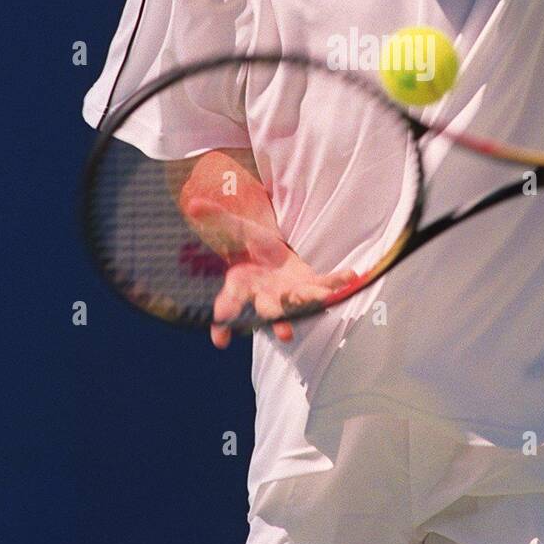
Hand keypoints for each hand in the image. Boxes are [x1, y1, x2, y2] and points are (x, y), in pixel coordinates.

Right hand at [183, 198, 355, 347]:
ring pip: (298, 303)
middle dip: (277, 322)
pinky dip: (337, 281)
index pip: (228, 305)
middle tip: (285, 334)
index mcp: (239, 285)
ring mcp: (287, 293)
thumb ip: (216, 218)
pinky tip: (350, 276)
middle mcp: (263, 295)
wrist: (269, 250)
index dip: (224, 321)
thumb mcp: (233, 228)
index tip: (220, 339)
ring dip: (310, 304)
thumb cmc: (247, 244)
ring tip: (323, 303)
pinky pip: (323, 284)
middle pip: (268, 311)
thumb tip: (192, 204)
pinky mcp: (307, 284)